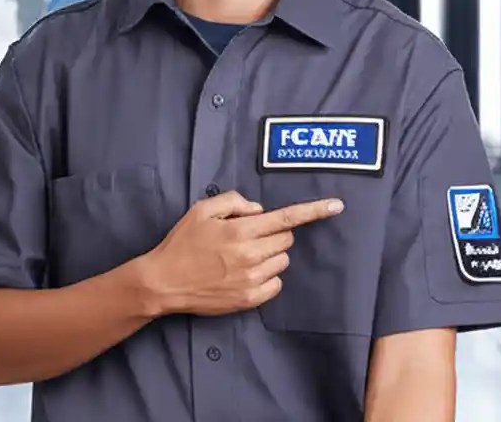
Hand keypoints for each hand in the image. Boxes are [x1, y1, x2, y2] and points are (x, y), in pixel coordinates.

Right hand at [139, 190, 343, 316]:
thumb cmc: (181, 243)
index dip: (314, 211)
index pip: (285, 218)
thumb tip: (259, 210)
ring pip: (282, 261)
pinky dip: (267, 277)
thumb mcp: (200, 211)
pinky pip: (276, 285)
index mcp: (239, 230)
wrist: (164, 282)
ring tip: (242, 258)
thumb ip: (232, 201)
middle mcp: (250, 255)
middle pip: (286, 239)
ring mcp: (252, 279)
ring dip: (269, 255)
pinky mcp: (250, 299)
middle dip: (274, 234)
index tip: (337, 206)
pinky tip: (245, 274)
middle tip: (248, 237)